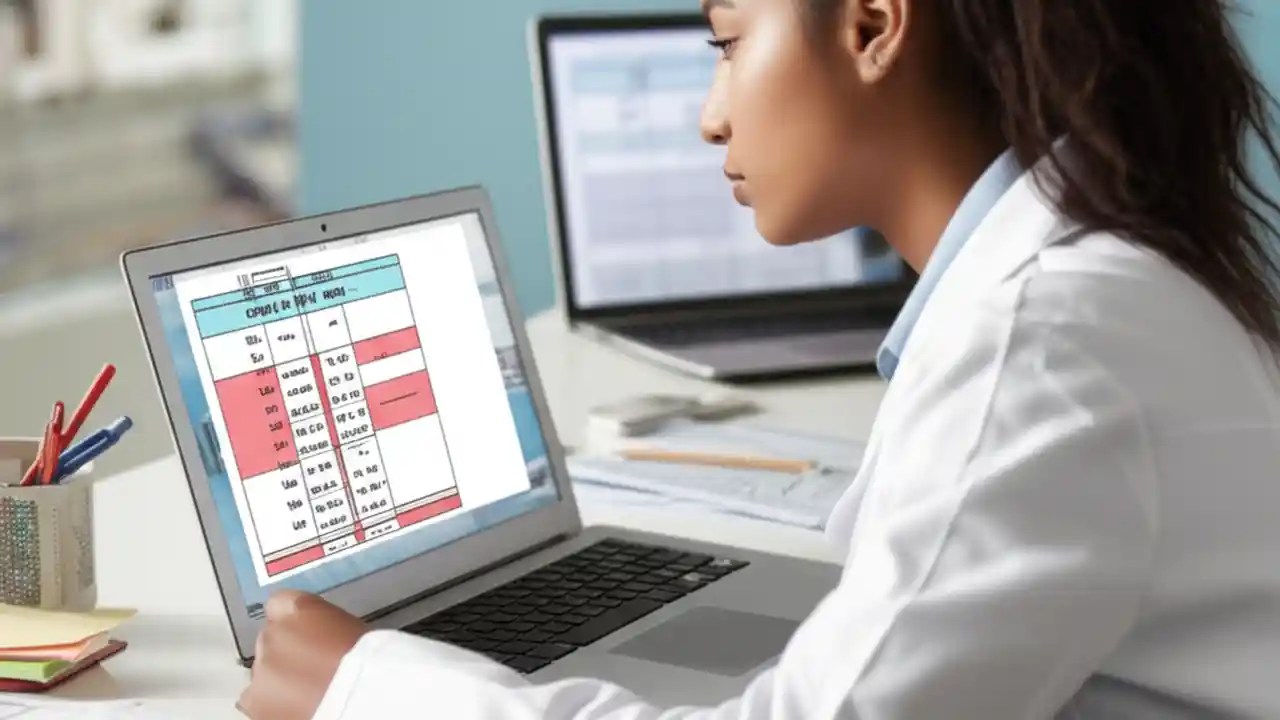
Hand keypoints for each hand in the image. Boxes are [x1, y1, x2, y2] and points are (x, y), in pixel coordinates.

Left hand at [237, 590, 369, 719]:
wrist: (361, 699)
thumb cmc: (370, 663)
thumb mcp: (352, 630)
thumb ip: (325, 628)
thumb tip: (321, 640)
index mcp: (299, 609)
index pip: (280, 603)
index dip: (293, 621)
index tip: (306, 635)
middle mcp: (273, 634)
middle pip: (271, 639)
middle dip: (286, 652)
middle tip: (310, 669)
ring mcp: (260, 669)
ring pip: (263, 671)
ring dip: (279, 678)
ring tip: (305, 692)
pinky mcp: (254, 702)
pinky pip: (257, 700)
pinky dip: (272, 704)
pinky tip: (295, 707)